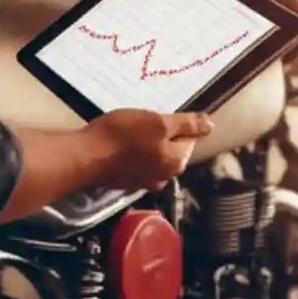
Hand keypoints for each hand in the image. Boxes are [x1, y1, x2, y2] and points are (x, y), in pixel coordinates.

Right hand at [84, 109, 213, 190]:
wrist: (86, 156)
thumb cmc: (123, 135)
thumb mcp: (157, 122)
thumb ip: (186, 125)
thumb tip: (211, 125)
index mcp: (176, 163)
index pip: (189, 140)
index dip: (178, 124)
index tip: (159, 116)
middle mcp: (164, 177)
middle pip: (171, 151)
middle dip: (163, 136)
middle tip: (144, 121)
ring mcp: (143, 182)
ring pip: (154, 158)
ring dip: (148, 146)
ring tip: (132, 131)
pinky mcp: (124, 182)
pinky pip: (137, 165)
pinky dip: (134, 155)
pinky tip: (121, 145)